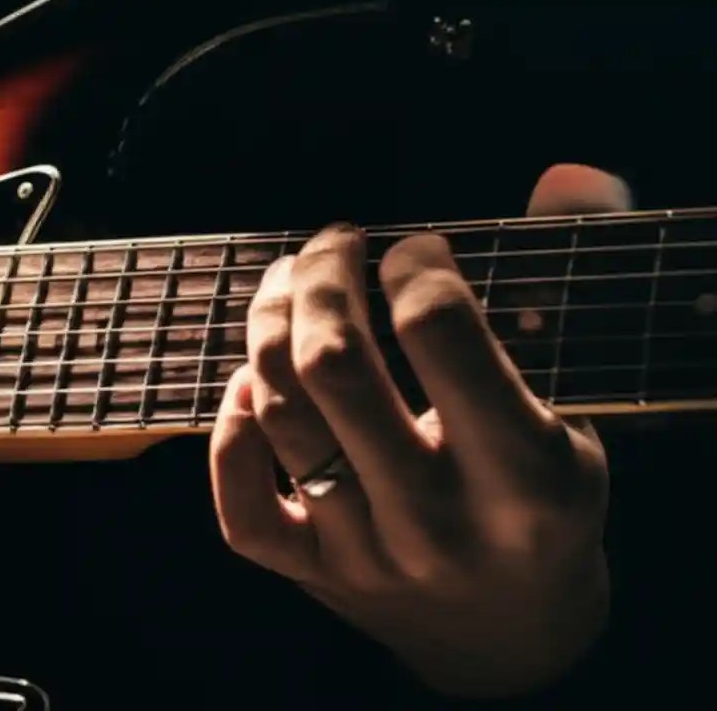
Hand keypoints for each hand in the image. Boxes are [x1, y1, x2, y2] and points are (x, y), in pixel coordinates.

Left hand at [209, 164, 623, 696]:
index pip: (440, 331)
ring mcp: (362, 551)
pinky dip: (230, 431)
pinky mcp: (309, 572)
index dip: (416, 264)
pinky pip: (237, 503)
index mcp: (523, 475)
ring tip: (287, 286)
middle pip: (334, 363)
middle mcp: (435, 517)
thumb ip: (564, 292)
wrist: (509, 633)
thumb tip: (566, 175)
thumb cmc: (546, 508)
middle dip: (322, 276)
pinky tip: (250, 383)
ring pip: (281, 415)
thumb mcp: (580, 412)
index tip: (414, 250)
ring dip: (267, 328)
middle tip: (331, 243)